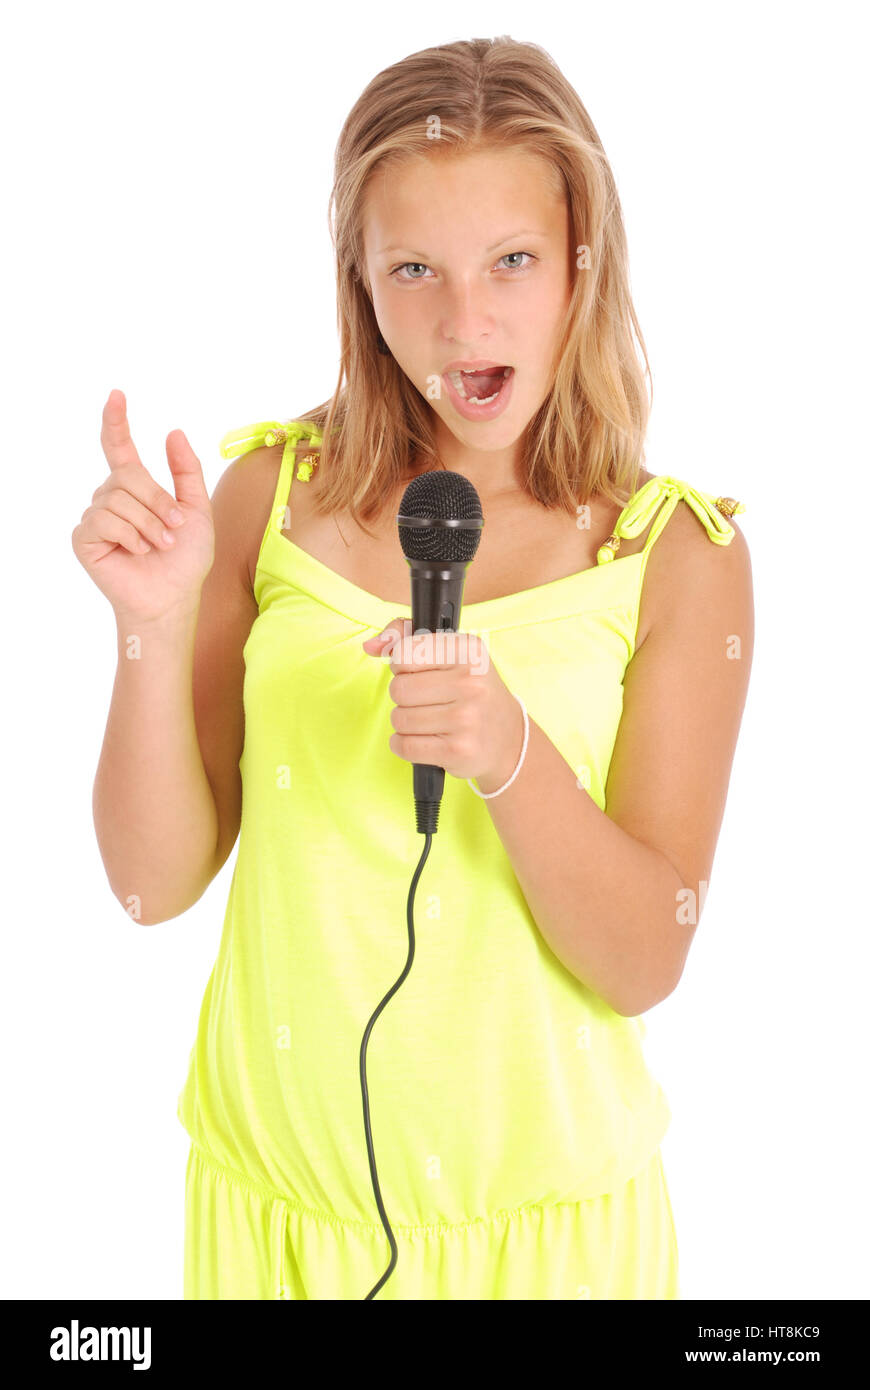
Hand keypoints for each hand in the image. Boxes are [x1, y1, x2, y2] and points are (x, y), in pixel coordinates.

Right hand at [71, 388, 214, 623]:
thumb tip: (173, 432)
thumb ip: (187, 471)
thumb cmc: (185, 559)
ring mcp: (95, 517)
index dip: (116, 421)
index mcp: (135, 488)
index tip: (117, 395)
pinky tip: (137, 552)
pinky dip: (130, 536)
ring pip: (118, 498)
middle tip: (174, 527)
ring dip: (148, 523)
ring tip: (159, 545)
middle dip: (158, 500)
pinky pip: (104, 520)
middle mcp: (111, 498)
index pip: (119, 447)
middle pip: (128, 474)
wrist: (173, 597)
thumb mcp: (197, 509)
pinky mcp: (85, 538)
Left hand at [362, 618, 523, 786]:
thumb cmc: (471, 690)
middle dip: (403, 697)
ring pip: (399, 718)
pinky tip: (424, 739)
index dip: (403, 665)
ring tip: (430, 720)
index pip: (405, 653)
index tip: (418, 672)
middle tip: (426, 700)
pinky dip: (404, 744)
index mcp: (469, 651)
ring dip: (405, 722)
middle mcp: (471, 683)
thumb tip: (370, 646)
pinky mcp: (457, 750)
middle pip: (398, 689)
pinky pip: (404, 745)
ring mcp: (466, 719)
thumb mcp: (451, 651)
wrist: (508, 739)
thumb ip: (405, 636)